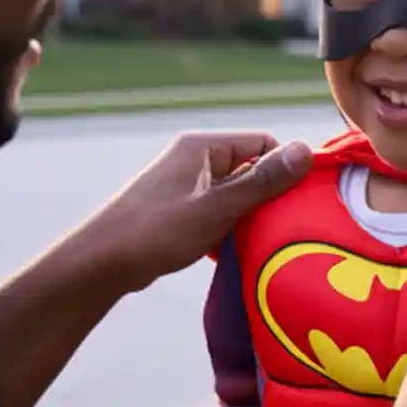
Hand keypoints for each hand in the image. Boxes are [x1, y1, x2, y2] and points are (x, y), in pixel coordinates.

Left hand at [85, 131, 312, 292]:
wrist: (101, 264)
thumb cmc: (156, 232)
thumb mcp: (216, 207)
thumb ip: (262, 181)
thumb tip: (305, 150)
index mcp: (203, 147)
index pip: (263, 143)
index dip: (286, 169)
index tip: (304, 201)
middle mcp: (196, 159)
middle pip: (252, 170)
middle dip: (270, 198)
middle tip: (289, 228)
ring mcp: (187, 186)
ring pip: (237, 196)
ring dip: (251, 218)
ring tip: (266, 244)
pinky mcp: (181, 212)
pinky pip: (219, 214)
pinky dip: (231, 231)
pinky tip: (238, 255)